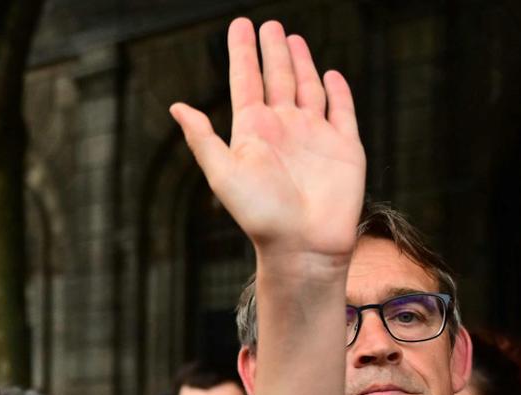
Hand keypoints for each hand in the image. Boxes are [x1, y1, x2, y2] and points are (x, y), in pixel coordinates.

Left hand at [172, 19, 364, 264]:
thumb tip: (176, 107)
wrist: (303, 244)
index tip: (240, 25)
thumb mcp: (223, 173)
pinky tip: (330, 73)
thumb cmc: (260, 215)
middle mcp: (283, 129)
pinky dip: (337, 91)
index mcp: (253, 132)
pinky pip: (341, 111)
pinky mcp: (344, 146)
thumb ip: (203, 139)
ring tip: (293, 38)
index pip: (246, 81)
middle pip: (277, 78)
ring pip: (307, 88)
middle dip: (273, 51)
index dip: (243, 53)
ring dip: (301, 63)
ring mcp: (314, 136)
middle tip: (269, 24)